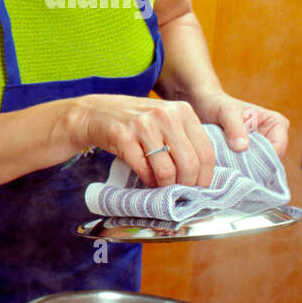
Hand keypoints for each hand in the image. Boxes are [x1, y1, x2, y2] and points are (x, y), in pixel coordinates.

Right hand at [74, 94, 215, 188]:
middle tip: (181, 192)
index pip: (206, 151)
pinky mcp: (124, 138)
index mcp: (183, 110)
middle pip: (190, 163)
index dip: (205, 175)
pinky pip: (144, 170)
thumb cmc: (135, 121)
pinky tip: (147, 180)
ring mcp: (144, 126)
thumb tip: (201, 172)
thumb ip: (184, 138)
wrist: (96, 113)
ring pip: (167, 170)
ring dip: (166, 185)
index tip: (200, 187)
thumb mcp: (165, 119)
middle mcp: (166, 116)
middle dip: (187, 184)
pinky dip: (148, 181)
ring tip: (163, 186)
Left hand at [188, 92, 289, 158]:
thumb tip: (242, 147)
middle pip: (269, 160)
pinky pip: (246, 166)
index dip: (263, 159)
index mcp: (276, 124)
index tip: (242, 163)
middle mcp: (273, 137)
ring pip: (258, 166)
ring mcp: (261, 147)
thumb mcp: (226, 112)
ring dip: (243, 168)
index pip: (278, 149)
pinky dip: (236, 167)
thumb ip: (235, 128)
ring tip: (226, 167)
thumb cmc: (217, 104)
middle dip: (252, 166)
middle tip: (232, 168)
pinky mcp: (248, 154)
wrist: (204, 106)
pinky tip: (224, 167)